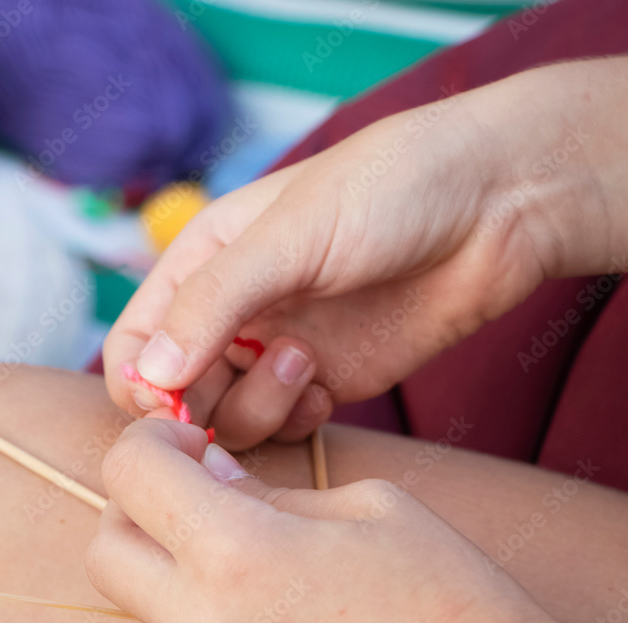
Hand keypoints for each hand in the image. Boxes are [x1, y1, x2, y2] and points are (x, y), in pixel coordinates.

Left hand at [85, 418, 617, 622]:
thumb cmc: (445, 592)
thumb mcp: (364, 508)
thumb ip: (266, 491)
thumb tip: (208, 476)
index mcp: (240, 556)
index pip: (131, 472)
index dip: (151, 435)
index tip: (192, 435)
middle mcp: (207, 621)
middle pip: (106, 545)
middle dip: (133, 495)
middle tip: (190, 474)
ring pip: (133, 594)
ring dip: (154, 544)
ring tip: (222, 521)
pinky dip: (186, 587)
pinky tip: (247, 571)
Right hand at [104, 57, 627, 449]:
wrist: (493, 206)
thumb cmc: (385, 191)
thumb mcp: (287, 237)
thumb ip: (212, 305)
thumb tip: (150, 376)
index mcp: (201, 264)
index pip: (133, 342)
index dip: (140, 382)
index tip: (172, 403)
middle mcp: (231, 312)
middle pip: (175, 393)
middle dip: (201, 406)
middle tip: (248, 389)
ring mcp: (278, 349)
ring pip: (228, 417)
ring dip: (257, 407)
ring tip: (306, 361)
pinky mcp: (327, 380)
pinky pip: (284, 426)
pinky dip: (297, 420)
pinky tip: (329, 384)